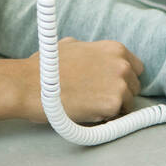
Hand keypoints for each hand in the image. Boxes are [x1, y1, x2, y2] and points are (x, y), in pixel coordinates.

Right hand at [14, 37, 143, 123]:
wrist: (30, 84)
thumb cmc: (45, 66)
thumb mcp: (72, 46)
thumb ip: (91, 53)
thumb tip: (94, 58)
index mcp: (114, 49)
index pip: (136, 68)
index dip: (122, 78)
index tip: (111, 85)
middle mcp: (122, 65)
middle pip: (134, 86)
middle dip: (120, 93)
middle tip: (98, 98)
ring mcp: (119, 85)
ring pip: (128, 104)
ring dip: (113, 107)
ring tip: (90, 106)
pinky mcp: (113, 105)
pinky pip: (117, 118)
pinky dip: (105, 119)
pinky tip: (88, 113)